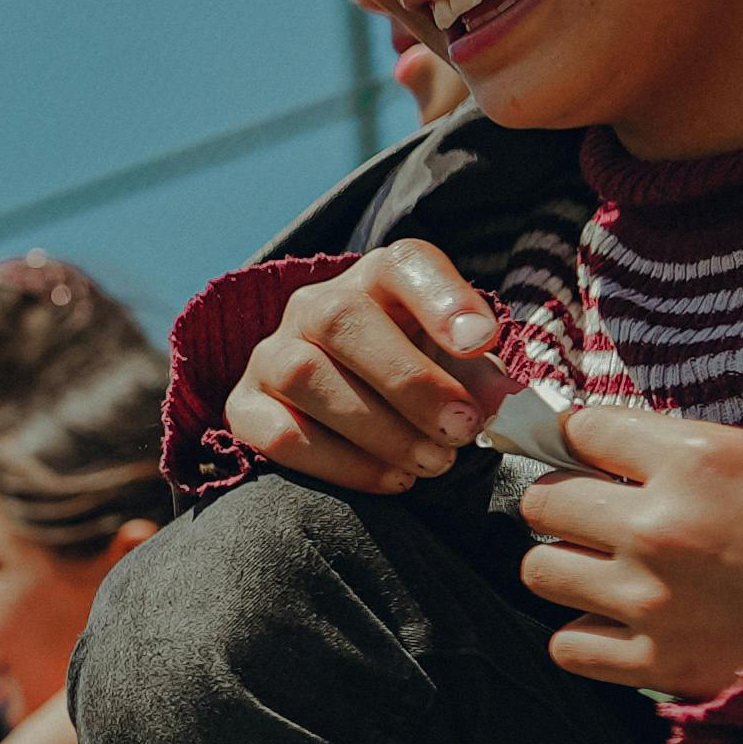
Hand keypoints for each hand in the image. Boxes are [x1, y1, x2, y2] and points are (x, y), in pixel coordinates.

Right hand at [225, 241, 508, 492]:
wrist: (350, 420)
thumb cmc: (418, 383)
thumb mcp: (457, 369)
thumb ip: (479, 379)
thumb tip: (498, 403)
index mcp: (378, 278)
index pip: (403, 264)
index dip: (442, 298)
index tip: (482, 342)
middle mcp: (313, 306)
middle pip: (342, 319)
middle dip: (410, 381)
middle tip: (461, 430)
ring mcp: (269, 355)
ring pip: (305, 376)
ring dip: (378, 428)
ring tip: (432, 463)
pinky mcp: (244, 408)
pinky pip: (280, 433)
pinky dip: (340, 463)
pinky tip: (390, 479)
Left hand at [516, 407, 742, 698]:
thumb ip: (678, 454)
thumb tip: (599, 446)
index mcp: (697, 460)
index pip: (586, 429)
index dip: (582, 439)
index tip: (589, 450)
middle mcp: (660, 526)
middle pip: (543, 502)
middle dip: (564, 503)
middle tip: (592, 514)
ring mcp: (650, 598)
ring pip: (540, 571)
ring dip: (566, 567)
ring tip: (603, 569)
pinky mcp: (655, 661)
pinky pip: (567, 645)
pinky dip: (584, 636)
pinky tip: (616, 623)